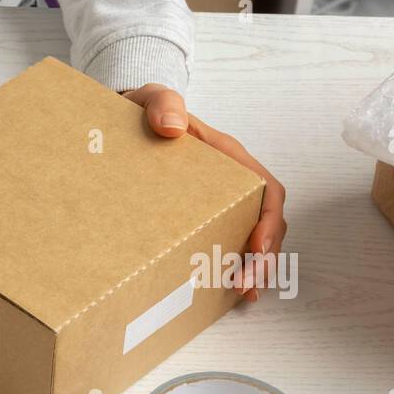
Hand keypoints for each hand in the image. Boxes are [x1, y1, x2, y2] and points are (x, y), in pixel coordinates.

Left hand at [124, 84, 285, 302]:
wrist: (124, 121)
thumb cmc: (142, 110)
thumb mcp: (149, 99)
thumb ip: (161, 103)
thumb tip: (174, 127)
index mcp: (227, 157)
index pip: (266, 190)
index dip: (269, 220)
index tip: (257, 247)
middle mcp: (231, 181)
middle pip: (265, 221)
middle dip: (264, 256)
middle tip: (247, 285)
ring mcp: (217, 200)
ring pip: (250, 236)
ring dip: (253, 266)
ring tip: (243, 294)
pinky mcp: (198, 215)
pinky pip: (224, 242)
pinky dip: (230, 265)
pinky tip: (225, 291)